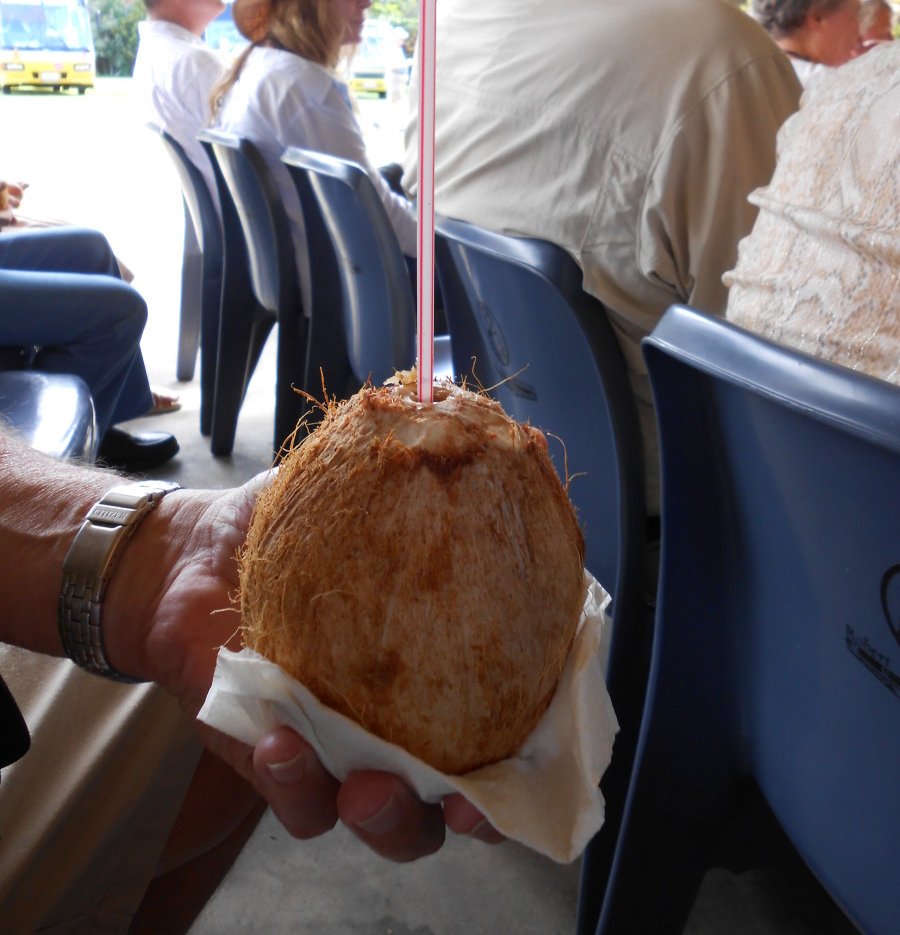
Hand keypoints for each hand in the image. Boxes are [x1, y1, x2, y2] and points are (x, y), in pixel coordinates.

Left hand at [103, 478, 503, 861]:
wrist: (186, 553)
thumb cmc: (283, 524)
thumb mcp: (353, 489)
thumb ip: (414, 482)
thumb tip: (477, 447)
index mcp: (433, 670)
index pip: (497, 731)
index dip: (523, 759)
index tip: (528, 756)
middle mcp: (395, 723)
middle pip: (445, 800)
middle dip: (460, 812)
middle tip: (454, 800)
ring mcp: (336, 749)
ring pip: (377, 818)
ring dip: (382, 815)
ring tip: (363, 787)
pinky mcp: (273, 760)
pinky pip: (293, 794)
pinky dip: (293, 779)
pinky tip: (280, 740)